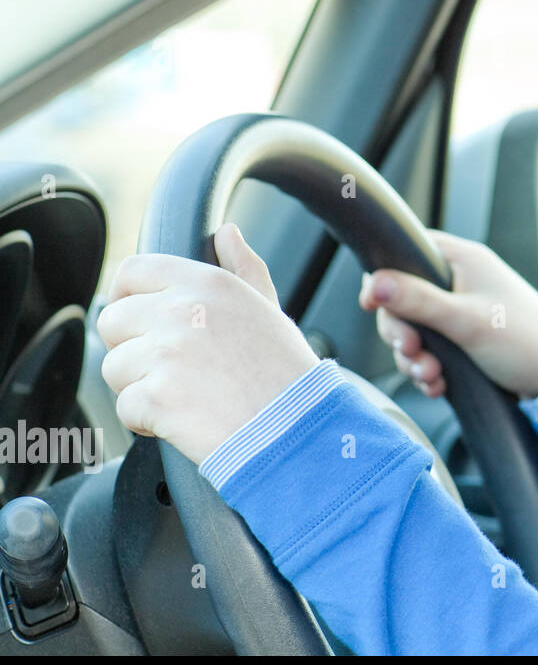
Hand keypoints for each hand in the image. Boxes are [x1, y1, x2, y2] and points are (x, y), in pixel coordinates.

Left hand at [97, 223, 322, 464]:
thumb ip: (243, 268)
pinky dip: (148, 420)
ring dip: (140, 387)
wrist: (297, 430)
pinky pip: (125, 407)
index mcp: (208, 284)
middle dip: (133, 348)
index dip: (127, 296)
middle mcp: (182, 310)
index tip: (138, 320)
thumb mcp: (269, 310)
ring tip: (186, 396)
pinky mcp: (156, 396)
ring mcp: (166, 353)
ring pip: (115, 367)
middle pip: (114, 321)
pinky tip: (186, 419)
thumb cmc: (286, 373)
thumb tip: (226, 234)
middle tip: (173, 369)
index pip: (134, 271)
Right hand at [359, 229, 537, 399]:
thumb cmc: (524, 342)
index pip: (407, 252)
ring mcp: (464, 313)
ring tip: (430, 376)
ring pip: (415, 330)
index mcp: (464, 260)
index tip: (371, 305)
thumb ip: (418, 301)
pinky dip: (428, 369)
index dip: (385, 278)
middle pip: (403, 299)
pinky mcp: (467, 343)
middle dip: (401, 331)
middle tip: (410, 350)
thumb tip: (374, 282)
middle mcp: (462, 282)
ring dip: (414, 358)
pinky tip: (438, 386)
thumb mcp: (465, 321)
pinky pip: (431, 352)